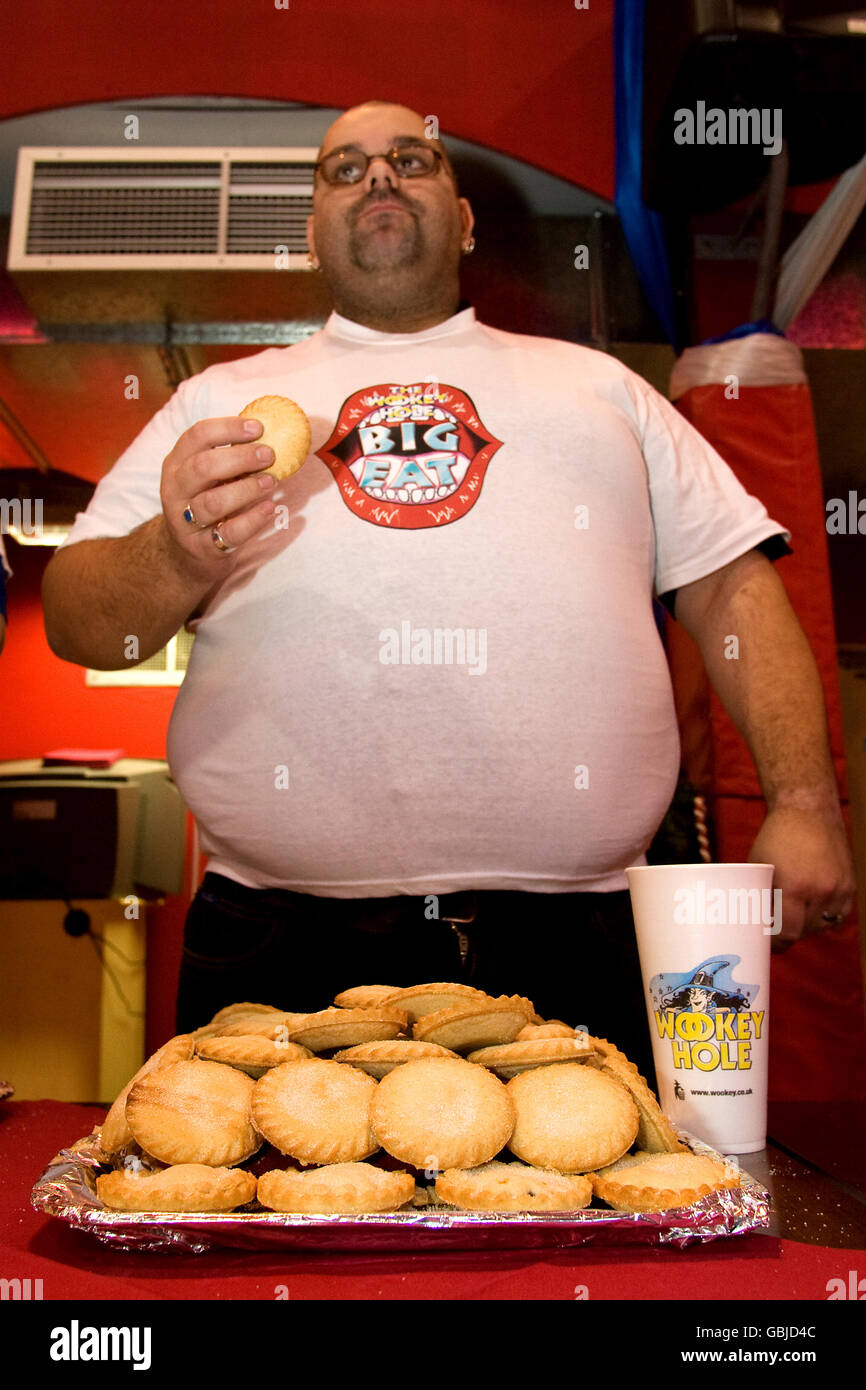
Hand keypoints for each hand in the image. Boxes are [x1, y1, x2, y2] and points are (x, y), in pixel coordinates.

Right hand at [159, 415, 277, 578]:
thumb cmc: (206, 501)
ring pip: (213, 502)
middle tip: (269, 455)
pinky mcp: (201, 547)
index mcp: (177, 463)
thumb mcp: (208, 477)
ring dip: (247, 489)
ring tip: (271, 481)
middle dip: (240, 458)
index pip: (197, 436)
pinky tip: (269, 508)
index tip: (258, 427)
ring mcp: (184, 521)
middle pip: (203, 467)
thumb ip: (230, 458)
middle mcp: (175, 490)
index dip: (228, 428)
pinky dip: (252, 520)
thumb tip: (270, 436)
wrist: (187, 552)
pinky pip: (229, 533)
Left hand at [748, 803, 856, 949]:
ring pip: (822, 925)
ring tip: (792, 914)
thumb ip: (759, 896)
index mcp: (795, 888)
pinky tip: (810, 908)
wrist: (808, 809)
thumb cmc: (776, 837)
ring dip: (807, 925)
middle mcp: (821, 891)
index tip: (768, 944)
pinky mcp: (850, 885)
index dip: (776, 944)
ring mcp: (839, 888)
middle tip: (775, 928)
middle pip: (804, 931)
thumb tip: (753, 924)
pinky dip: (825, 916)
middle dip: (789, 933)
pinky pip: (839, 915)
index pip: (788, 934)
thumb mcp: (759, 867)